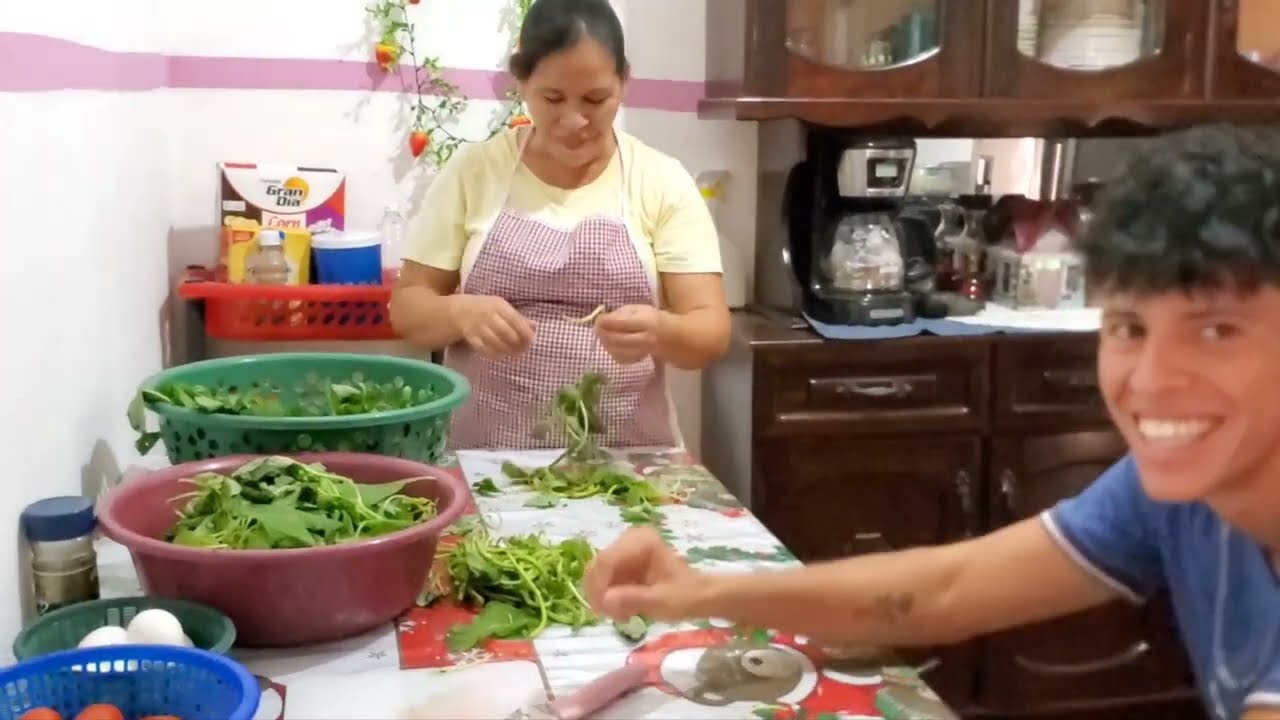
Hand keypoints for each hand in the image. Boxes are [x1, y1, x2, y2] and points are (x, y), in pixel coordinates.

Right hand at [454, 294, 534, 359]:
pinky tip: (502, 355)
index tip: (531, 341)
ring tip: (515, 353)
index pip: (514, 320)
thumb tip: (535, 326)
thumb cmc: (488, 309)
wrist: (461, 311)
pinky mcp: (471, 337)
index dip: (524, 332)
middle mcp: (488, 316)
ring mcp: (478, 327)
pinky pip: (484, 348)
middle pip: (506, 332)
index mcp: (498, 306)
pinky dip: (494, 354)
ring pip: (495, 342)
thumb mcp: (503, 307)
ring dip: (507, 350)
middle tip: (524, 350)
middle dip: (517, 343)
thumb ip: (519, 317)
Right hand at [584, 527, 703, 621]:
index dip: (599, 586)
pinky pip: (604, 581)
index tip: (601, 611)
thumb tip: (604, 601)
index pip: (608, 560)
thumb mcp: (661, 601)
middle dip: (600, 594)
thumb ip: (632, 599)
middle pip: (598, 566)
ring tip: (622, 616)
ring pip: (598, 575)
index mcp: (642, 541)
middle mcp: (629, 540)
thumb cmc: (684, 596)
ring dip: (604, 598)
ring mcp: (625, 551)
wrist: (698, 596)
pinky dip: (610, 598)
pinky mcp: (623, 564)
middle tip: (611, 617)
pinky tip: (624, 611)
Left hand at [594, 304, 661, 364]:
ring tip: (604, 334)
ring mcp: (641, 352)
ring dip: (605, 342)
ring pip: (614, 351)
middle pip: (615, 339)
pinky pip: (618, 358)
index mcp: (645, 322)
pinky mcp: (636, 361)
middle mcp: (644, 339)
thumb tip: (602, 320)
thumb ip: (620, 314)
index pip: (619, 323)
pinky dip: (611, 350)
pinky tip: (613, 344)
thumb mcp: (638, 309)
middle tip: (598, 327)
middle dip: (602, 333)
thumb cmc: (651, 319)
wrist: (669, 337)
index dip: (604, 321)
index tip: (599, 318)